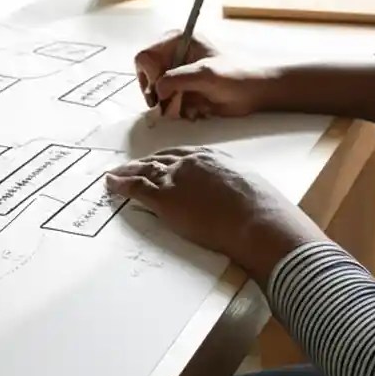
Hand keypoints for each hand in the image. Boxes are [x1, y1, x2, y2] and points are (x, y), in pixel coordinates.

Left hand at [105, 147, 326, 281]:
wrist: (258, 220)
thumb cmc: (263, 210)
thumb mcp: (249, 187)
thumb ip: (234, 188)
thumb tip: (237, 200)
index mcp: (213, 158)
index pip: (182, 155)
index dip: (167, 159)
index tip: (159, 161)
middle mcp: (191, 163)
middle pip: (160, 160)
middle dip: (144, 163)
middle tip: (130, 166)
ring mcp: (176, 179)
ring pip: (144, 172)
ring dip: (127, 173)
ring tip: (114, 175)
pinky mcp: (164, 199)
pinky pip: (137, 189)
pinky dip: (121, 185)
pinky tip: (112, 184)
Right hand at [133, 33, 272, 119]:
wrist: (254, 92)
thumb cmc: (234, 76)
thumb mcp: (204, 74)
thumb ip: (176, 79)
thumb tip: (156, 92)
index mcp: (176, 41)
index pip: (145, 57)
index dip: (150, 76)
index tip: (163, 90)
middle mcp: (173, 55)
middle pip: (147, 76)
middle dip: (159, 94)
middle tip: (172, 105)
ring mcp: (176, 74)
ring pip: (156, 93)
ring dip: (170, 105)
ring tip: (190, 109)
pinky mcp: (182, 90)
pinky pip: (167, 103)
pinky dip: (178, 111)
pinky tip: (195, 111)